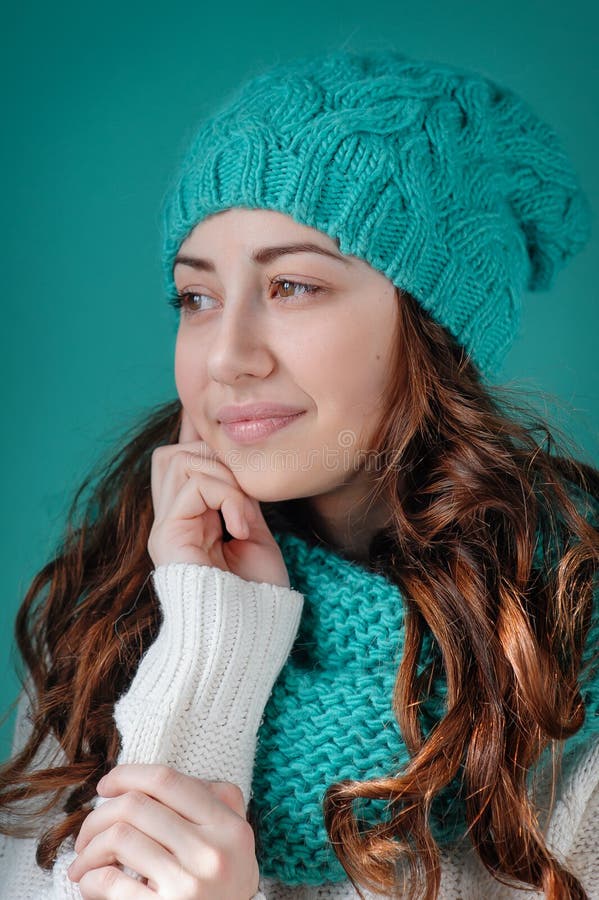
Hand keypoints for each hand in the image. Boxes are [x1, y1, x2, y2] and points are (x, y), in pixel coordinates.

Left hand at [67, 763, 258, 898]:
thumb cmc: (224, 886)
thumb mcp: (234, 840)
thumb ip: (211, 800)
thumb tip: (149, 780)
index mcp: (227, 826)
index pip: (166, 781)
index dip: (127, 775)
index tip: (106, 785)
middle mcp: (210, 852)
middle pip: (135, 806)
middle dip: (99, 815)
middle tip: (88, 831)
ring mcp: (187, 884)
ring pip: (118, 838)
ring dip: (89, 848)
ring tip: (84, 859)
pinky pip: (109, 882)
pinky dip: (90, 878)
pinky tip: (90, 882)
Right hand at [147, 406, 289, 586]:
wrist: (250, 637)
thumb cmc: (258, 595)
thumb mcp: (254, 532)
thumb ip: (239, 496)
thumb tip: (235, 457)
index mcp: (188, 521)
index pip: (181, 460)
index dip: (200, 438)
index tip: (230, 432)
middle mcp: (169, 522)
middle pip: (170, 453)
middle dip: (214, 457)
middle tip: (244, 495)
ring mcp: (164, 530)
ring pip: (176, 459)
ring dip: (223, 477)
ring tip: (244, 515)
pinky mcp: (167, 537)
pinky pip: (193, 484)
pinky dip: (227, 496)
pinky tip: (242, 526)